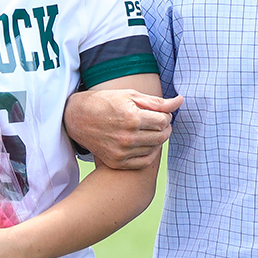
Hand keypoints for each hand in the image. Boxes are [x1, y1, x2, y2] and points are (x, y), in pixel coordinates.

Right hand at [63, 89, 182, 169]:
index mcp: (132, 118)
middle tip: (155, 121)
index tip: (158, 112)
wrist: (77, 118)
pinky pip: (144, 162)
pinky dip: (149, 153)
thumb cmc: (105, 102)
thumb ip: (157, 102)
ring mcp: (121, 152)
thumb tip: (180, 101)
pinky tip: (143, 143)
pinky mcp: (117, 162)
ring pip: (154, 148)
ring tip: (147, 130)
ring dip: (156, 139)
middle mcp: (127, 137)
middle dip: (163, 127)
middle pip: (162, 136)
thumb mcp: (130, 95)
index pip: (164, 120)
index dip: (165, 115)